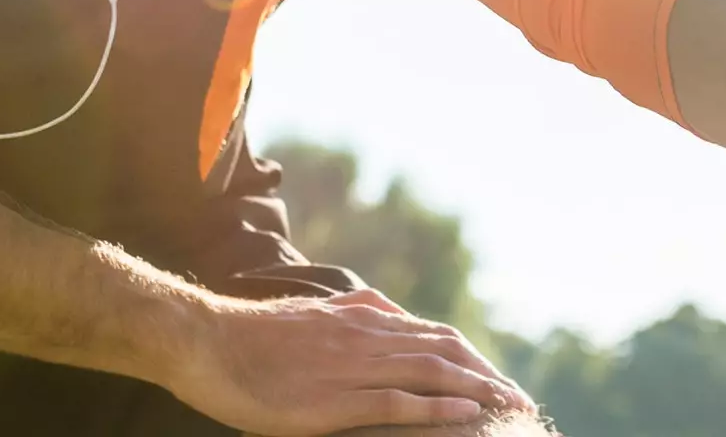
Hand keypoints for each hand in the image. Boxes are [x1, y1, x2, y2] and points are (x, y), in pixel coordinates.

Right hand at [165, 286, 534, 435]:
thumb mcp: (310, 315)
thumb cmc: (250, 337)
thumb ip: (348, 315)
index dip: (472, 358)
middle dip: (489, 376)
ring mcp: (353, 367)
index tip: (497, 380)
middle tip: (519, 403)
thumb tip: (378, 308)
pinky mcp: (336, 399)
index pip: (434, 335)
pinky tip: (468, 417)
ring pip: (433, 374)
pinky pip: (399, 403)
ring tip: (510, 409)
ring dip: (479, 391)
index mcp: (361, 318)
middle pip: (446, 352)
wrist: (206, 340)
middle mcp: (367, 336)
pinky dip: (440, 409)